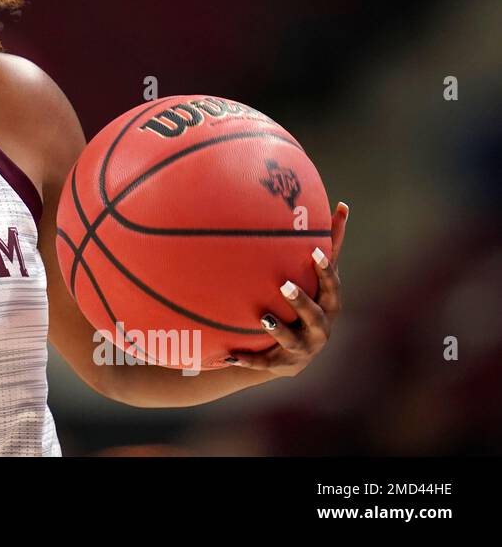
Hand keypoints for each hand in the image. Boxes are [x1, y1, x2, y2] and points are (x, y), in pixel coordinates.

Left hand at [225, 201, 348, 376]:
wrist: (289, 353)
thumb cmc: (305, 303)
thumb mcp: (314, 278)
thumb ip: (326, 246)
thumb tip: (341, 204)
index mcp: (328, 304)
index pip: (331, 286)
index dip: (326, 271)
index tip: (314, 253)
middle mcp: (320, 328)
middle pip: (315, 314)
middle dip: (302, 301)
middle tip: (284, 285)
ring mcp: (302, 348)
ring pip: (292, 340)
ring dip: (278, 329)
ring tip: (262, 317)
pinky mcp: (281, 364)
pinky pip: (262, 362)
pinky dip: (247, 358)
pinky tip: (229, 354)